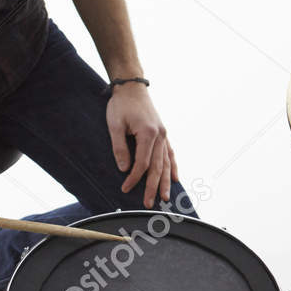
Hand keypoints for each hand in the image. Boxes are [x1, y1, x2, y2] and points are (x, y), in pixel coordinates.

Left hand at [107, 83, 178, 207]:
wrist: (132, 87)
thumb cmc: (121, 105)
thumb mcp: (114, 125)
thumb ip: (120, 148)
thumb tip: (124, 169)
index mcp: (148, 133)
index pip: (142, 163)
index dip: (134, 178)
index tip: (125, 188)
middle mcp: (160, 135)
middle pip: (157, 167)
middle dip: (153, 187)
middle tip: (149, 203)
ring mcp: (164, 135)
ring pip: (166, 163)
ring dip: (165, 181)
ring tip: (165, 197)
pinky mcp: (163, 134)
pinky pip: (170, 153)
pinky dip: (173, 166)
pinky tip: (175, 178)